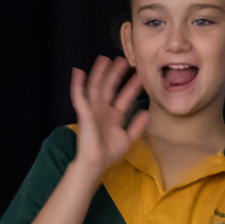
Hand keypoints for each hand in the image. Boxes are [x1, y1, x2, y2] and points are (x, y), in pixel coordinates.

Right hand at [69, 56, 148, 178]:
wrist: (95, 164)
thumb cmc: (108, 153)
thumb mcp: (128, 138)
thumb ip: (137, 125)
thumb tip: (147, 112)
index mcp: (113, 115)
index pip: (125, 96)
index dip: (132, 85)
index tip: (141, 74)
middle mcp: (102, 110)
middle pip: (110, 88)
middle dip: (116, 74)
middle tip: (125, 59)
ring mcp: (92, 111)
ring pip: (96, 87)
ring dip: (100, 73)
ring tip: (105, 59)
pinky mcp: (84, 113)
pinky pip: (79, 97)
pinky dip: (78, 84)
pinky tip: (79, 72)